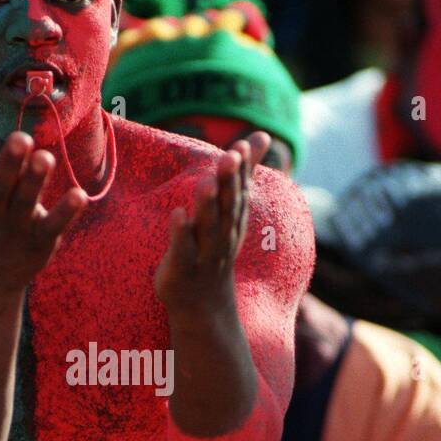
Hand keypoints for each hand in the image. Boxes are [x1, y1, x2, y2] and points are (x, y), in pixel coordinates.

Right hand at [0, 126, 87, 297]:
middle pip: (2, 188)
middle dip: (10, 165)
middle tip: (21, 139)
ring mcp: (17, 230)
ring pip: (28, 203)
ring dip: (37, 181)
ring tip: (46, 157)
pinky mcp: (41, 243)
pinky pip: (54, 226)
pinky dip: (66, 213)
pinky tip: (79, 194)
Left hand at [155, 140, 250, 314]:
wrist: (204, 306)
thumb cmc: (215, 249)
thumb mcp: (231, 211)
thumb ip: (243, 173)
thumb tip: (262, 135)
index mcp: (233, 220)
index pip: (239, 192)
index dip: (241, 170)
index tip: (242, 145)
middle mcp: (223, 236)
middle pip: (228, 207)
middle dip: (229, 183)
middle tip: (230, 156)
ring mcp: (204, 254)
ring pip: (208, 228)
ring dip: (208, 206)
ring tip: (207, 182)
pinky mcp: (182, 270)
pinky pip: (182, 251)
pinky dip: (181, 234)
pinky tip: (178, 214)